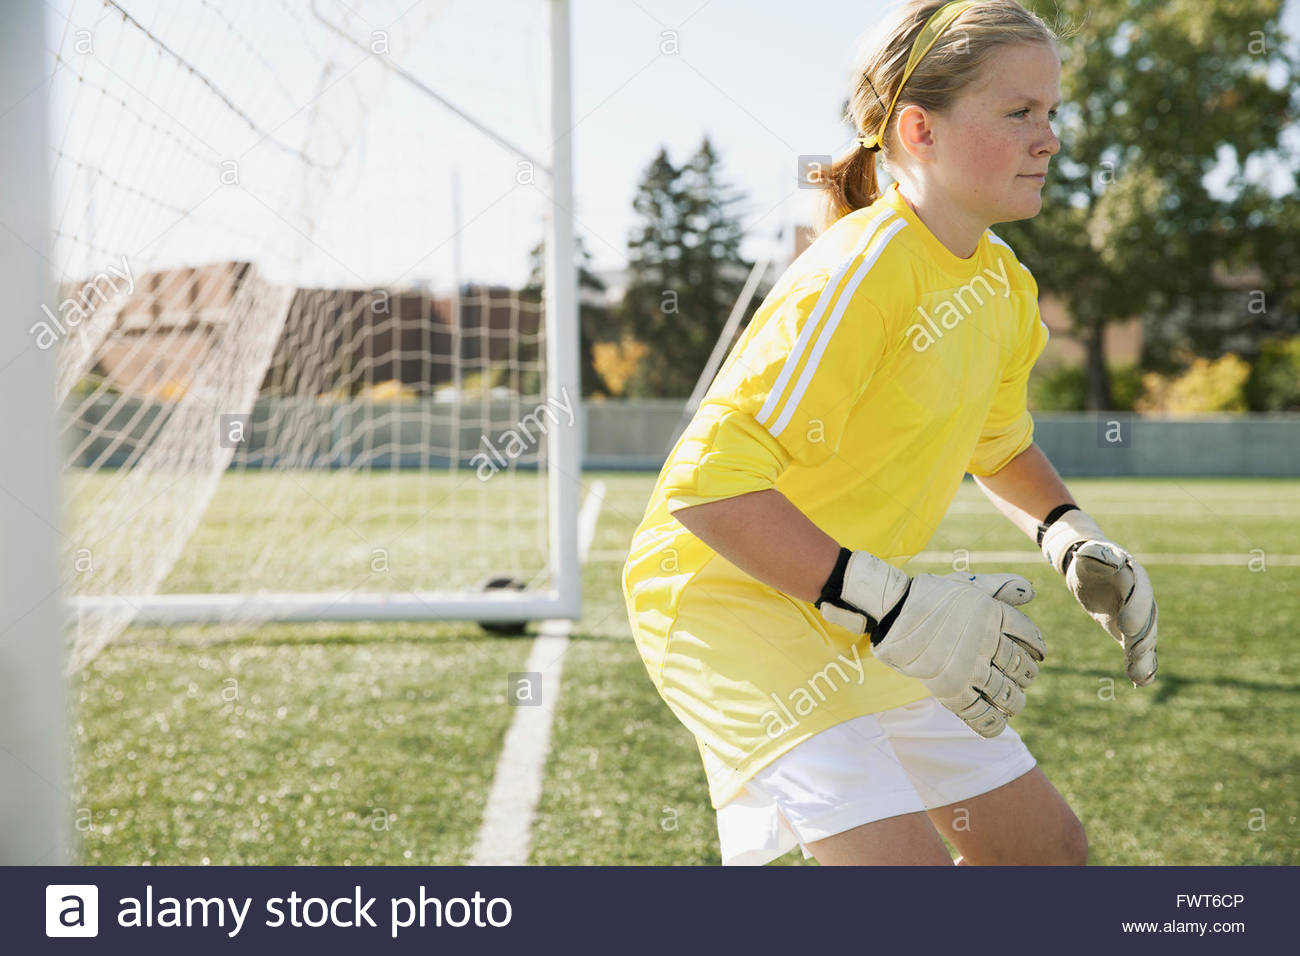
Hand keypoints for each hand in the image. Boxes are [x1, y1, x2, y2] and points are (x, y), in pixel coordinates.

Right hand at [815, 550, 1045, 736]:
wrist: (892, 613)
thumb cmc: (930, 596)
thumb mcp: (967, 584)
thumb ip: (1001, 587)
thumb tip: (1033, 592)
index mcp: (992, 614)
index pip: (1029, 635)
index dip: (1036, 646)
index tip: (1036, 653)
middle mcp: (984, 642)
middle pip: (1021, 667)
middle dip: (1026, 674)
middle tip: (1022, 677)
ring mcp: (967, 668)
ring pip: (1006, 693)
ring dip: (1014, 701)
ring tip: (1012, 702)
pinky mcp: (950, 689)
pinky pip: (979, 714)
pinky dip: (992, 723)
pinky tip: (997, 723)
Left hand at [1040, 510, 1157, 686]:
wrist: (1091, 569)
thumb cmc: (1089, 560)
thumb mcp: (1089, 555)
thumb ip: (1096, 555)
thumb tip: (1098, 554)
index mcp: (1134, 576)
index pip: (1138, 593)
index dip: (1134, 609)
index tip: (1127, 626)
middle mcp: (1142, 598)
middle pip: (1147, 619)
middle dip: (1142, 637)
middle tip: (1133, 653)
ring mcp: (1140, 615)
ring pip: (1146, 637)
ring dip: (1144, 657)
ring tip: (1139, 675)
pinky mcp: (1132, 630)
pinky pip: (1140, 648)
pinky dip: (1142, 664)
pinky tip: (1142, 682)